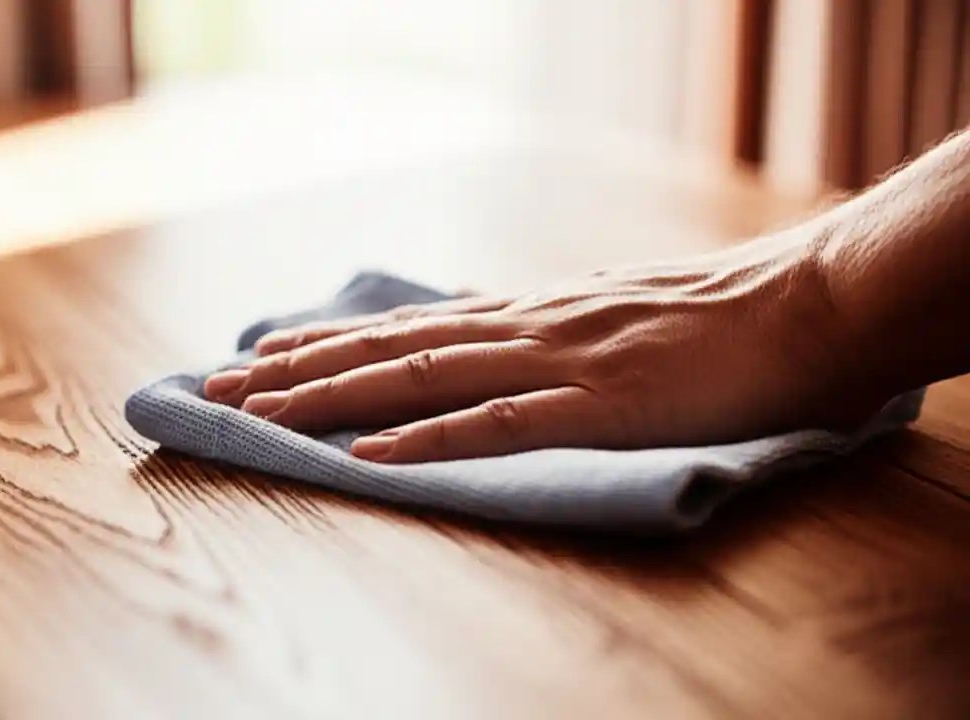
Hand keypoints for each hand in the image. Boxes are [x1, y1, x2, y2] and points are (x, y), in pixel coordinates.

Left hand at [204, 234, 880, 462]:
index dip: (329, 342)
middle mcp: (522, 330)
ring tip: (261, 412)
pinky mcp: (595, 405)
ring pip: (418, 380)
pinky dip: (424, 442)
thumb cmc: (720, 321)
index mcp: (529, 315)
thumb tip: (509, 342)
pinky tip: (367, 458)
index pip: (406, 328)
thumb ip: (558, 335)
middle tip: (221, 387)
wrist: (805, 308)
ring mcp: (554, 364)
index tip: (262, 351)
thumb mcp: (618, 320)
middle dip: (298, 371)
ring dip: (334, 400)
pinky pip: (494, 425)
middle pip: (388, 350)